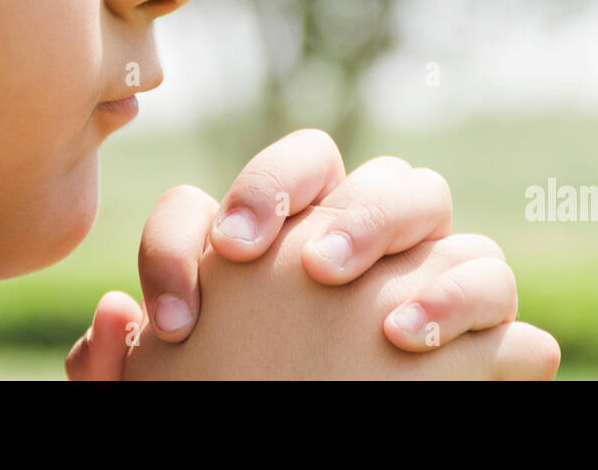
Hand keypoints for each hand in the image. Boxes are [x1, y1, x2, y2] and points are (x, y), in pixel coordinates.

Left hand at [67, 129, 554, 378]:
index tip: (175, 314)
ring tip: (356, 296)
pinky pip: (485, 274)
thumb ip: (122, 370)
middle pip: (332, 158)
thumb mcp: (164, 403)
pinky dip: (458, 295)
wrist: (291, 462)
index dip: (189, 238)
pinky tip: (406, 337)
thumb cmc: (234, 413)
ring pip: (418, 188)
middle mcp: (337, 235)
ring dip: (384, 222)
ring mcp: (408, 265)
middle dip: (305, 195)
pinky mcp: (473, 320)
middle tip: (295, 266)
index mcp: (261, 244)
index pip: (220, 197)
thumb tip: (111, 316)